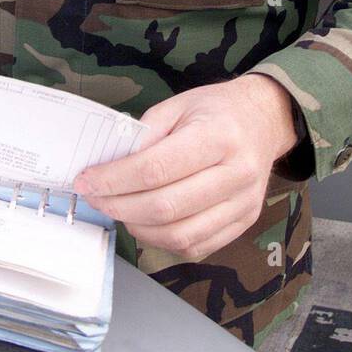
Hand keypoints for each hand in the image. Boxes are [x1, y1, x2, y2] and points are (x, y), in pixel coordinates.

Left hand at [73, 74, 299, 259]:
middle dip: (119, 206)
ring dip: (138, 228)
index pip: (156, 169)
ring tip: (119, 210)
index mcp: (219, 136)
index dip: (114, 180)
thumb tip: (110, 166)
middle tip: (95, 197)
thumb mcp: (178, 105)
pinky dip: (163, 240)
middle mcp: (237, 173)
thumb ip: (144, 134)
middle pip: (166, 207)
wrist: (263, 120)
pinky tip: (147, 222)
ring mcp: (244, 203)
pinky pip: (196, 246)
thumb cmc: (216, 110)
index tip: (87, 180)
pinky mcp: (244, 222)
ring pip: (180, 235)